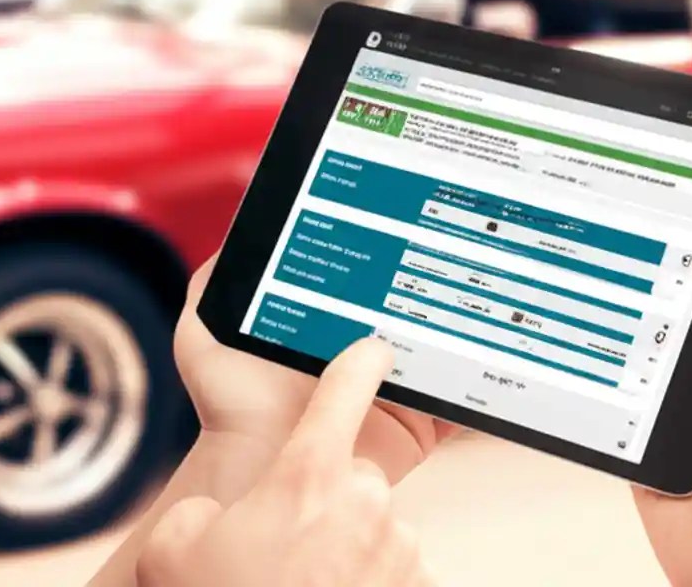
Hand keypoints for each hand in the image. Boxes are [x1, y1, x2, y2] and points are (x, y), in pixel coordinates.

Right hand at [137, 339, 432, 586]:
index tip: (376, 349)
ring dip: (345, 551)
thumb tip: (222, 514)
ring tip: (300, 585)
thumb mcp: (176, 547)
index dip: (361, 362)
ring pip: (374, 529)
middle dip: (324, 506)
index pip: (346, 391)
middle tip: (281, 551)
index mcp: (308, 478)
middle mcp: (365, 504)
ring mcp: (399, 549)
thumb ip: (203, 508)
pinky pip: (394, 570)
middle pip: (352, 480)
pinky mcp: (420, 586)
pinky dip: (368, 583)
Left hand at [174, 256, 457, 497]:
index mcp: (331, 328)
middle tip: (450, 263)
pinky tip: (485, 361)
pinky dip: (476, 389)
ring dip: (460, 336)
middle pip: (411, 316)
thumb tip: (245, 229)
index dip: (389, 259)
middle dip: (432, 293)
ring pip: (443, 356)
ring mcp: (396, 390)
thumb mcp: (206, 330)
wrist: (256, 465)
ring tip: (474, 308)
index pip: (370, 286)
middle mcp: (366, 356)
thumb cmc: (230, 403)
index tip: (408, 226)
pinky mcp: (418, 426)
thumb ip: (217, 282)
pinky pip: (458, 406)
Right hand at [633, 257, 691, 586]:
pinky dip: (605, 384)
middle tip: (628, 253)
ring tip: (600, 299)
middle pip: (688, 325)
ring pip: (650, 357)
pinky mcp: (647, 443)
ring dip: (631, 341)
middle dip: (663, 299)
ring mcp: (684, 417)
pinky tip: (584, 353)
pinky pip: (620, 402)